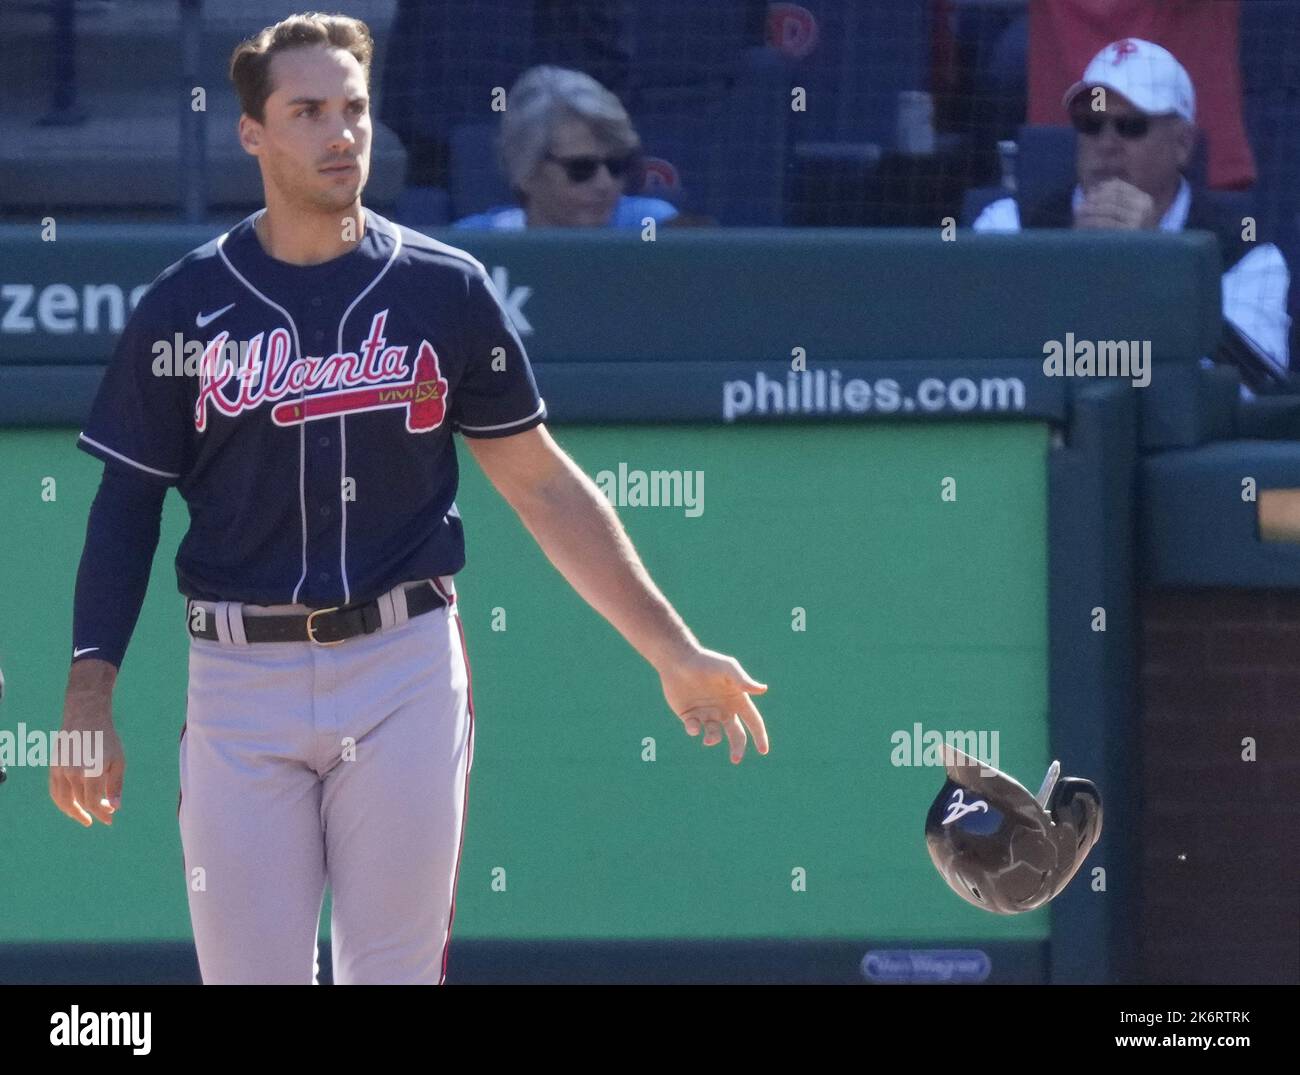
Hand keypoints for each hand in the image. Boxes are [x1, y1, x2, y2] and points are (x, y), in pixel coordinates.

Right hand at [49, 659, 124, 826]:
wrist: (85, 716)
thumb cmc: (106, 739)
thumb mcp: (118, 761)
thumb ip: (115, 786)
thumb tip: (114, 808)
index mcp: (91, 772)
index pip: (94, 803)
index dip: (102, 813)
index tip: (110, 819)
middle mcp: (73, 773)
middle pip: (81, 802)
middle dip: (93, 811)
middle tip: (104, 815)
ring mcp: (60, 770)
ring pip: (63, 801)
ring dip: (74, 812)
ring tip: (85, 818)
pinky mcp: (53, 766)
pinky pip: (54, 791)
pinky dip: (62, 802)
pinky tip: (72, 805)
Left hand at [658, 646, 769, 763]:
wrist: (679, 660)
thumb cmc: (706, 662)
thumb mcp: (727, 669)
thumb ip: (743, 681)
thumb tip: (763, 689)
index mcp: (737, 700)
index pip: (753, 721)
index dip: (759, 736)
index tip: (763, 751)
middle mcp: (724, 710)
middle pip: (736, 734)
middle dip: (737, 748)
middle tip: (735, 759)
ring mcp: (707, 714)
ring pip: (714, 735)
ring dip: (713, 739)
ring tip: (709, 739)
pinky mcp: (689, 716)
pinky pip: (694, 730)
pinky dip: (694, 731)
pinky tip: (693, 725)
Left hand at [1074, 178, 1157, 229]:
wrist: (1132, 259)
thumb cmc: (1122, 235)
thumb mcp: (1119, 214)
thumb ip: (1111, 198)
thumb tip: (1097, 186)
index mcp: (1144, 199)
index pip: (1117, 186)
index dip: (1100, 189)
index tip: (1087, 195)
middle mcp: (1144, 207)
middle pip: (1112, 197)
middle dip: (1093, 200)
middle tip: (1079, 207)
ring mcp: (1140, 218)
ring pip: (1109, 208)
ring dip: (1090, 210)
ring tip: (1077, 213)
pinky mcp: (1131, 230)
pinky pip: (1106, 222)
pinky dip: (1091, 221)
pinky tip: (1080, 223)